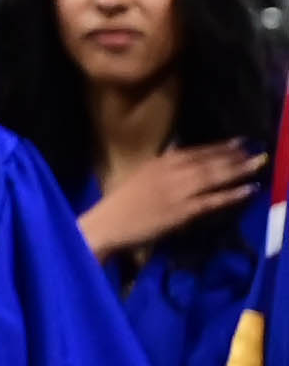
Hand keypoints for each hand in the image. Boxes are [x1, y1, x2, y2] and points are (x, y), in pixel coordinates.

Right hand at [81, 141, 267, 261]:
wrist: (108, 223)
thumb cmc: (122, 203)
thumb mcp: (141, 176)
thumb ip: (162, 165)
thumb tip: (179, 150)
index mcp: (158, 163)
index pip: (194, 152)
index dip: (218, 147)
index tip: (238, 142)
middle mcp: (169, 173)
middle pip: (207, 162)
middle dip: (233, 155)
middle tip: (255, 150)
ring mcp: (176, 191)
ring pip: (212, 177)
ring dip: (237, 170)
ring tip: (257, 164)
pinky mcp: (181, 211)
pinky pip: (212, 201)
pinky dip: (231, 195)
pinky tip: (248, 190)